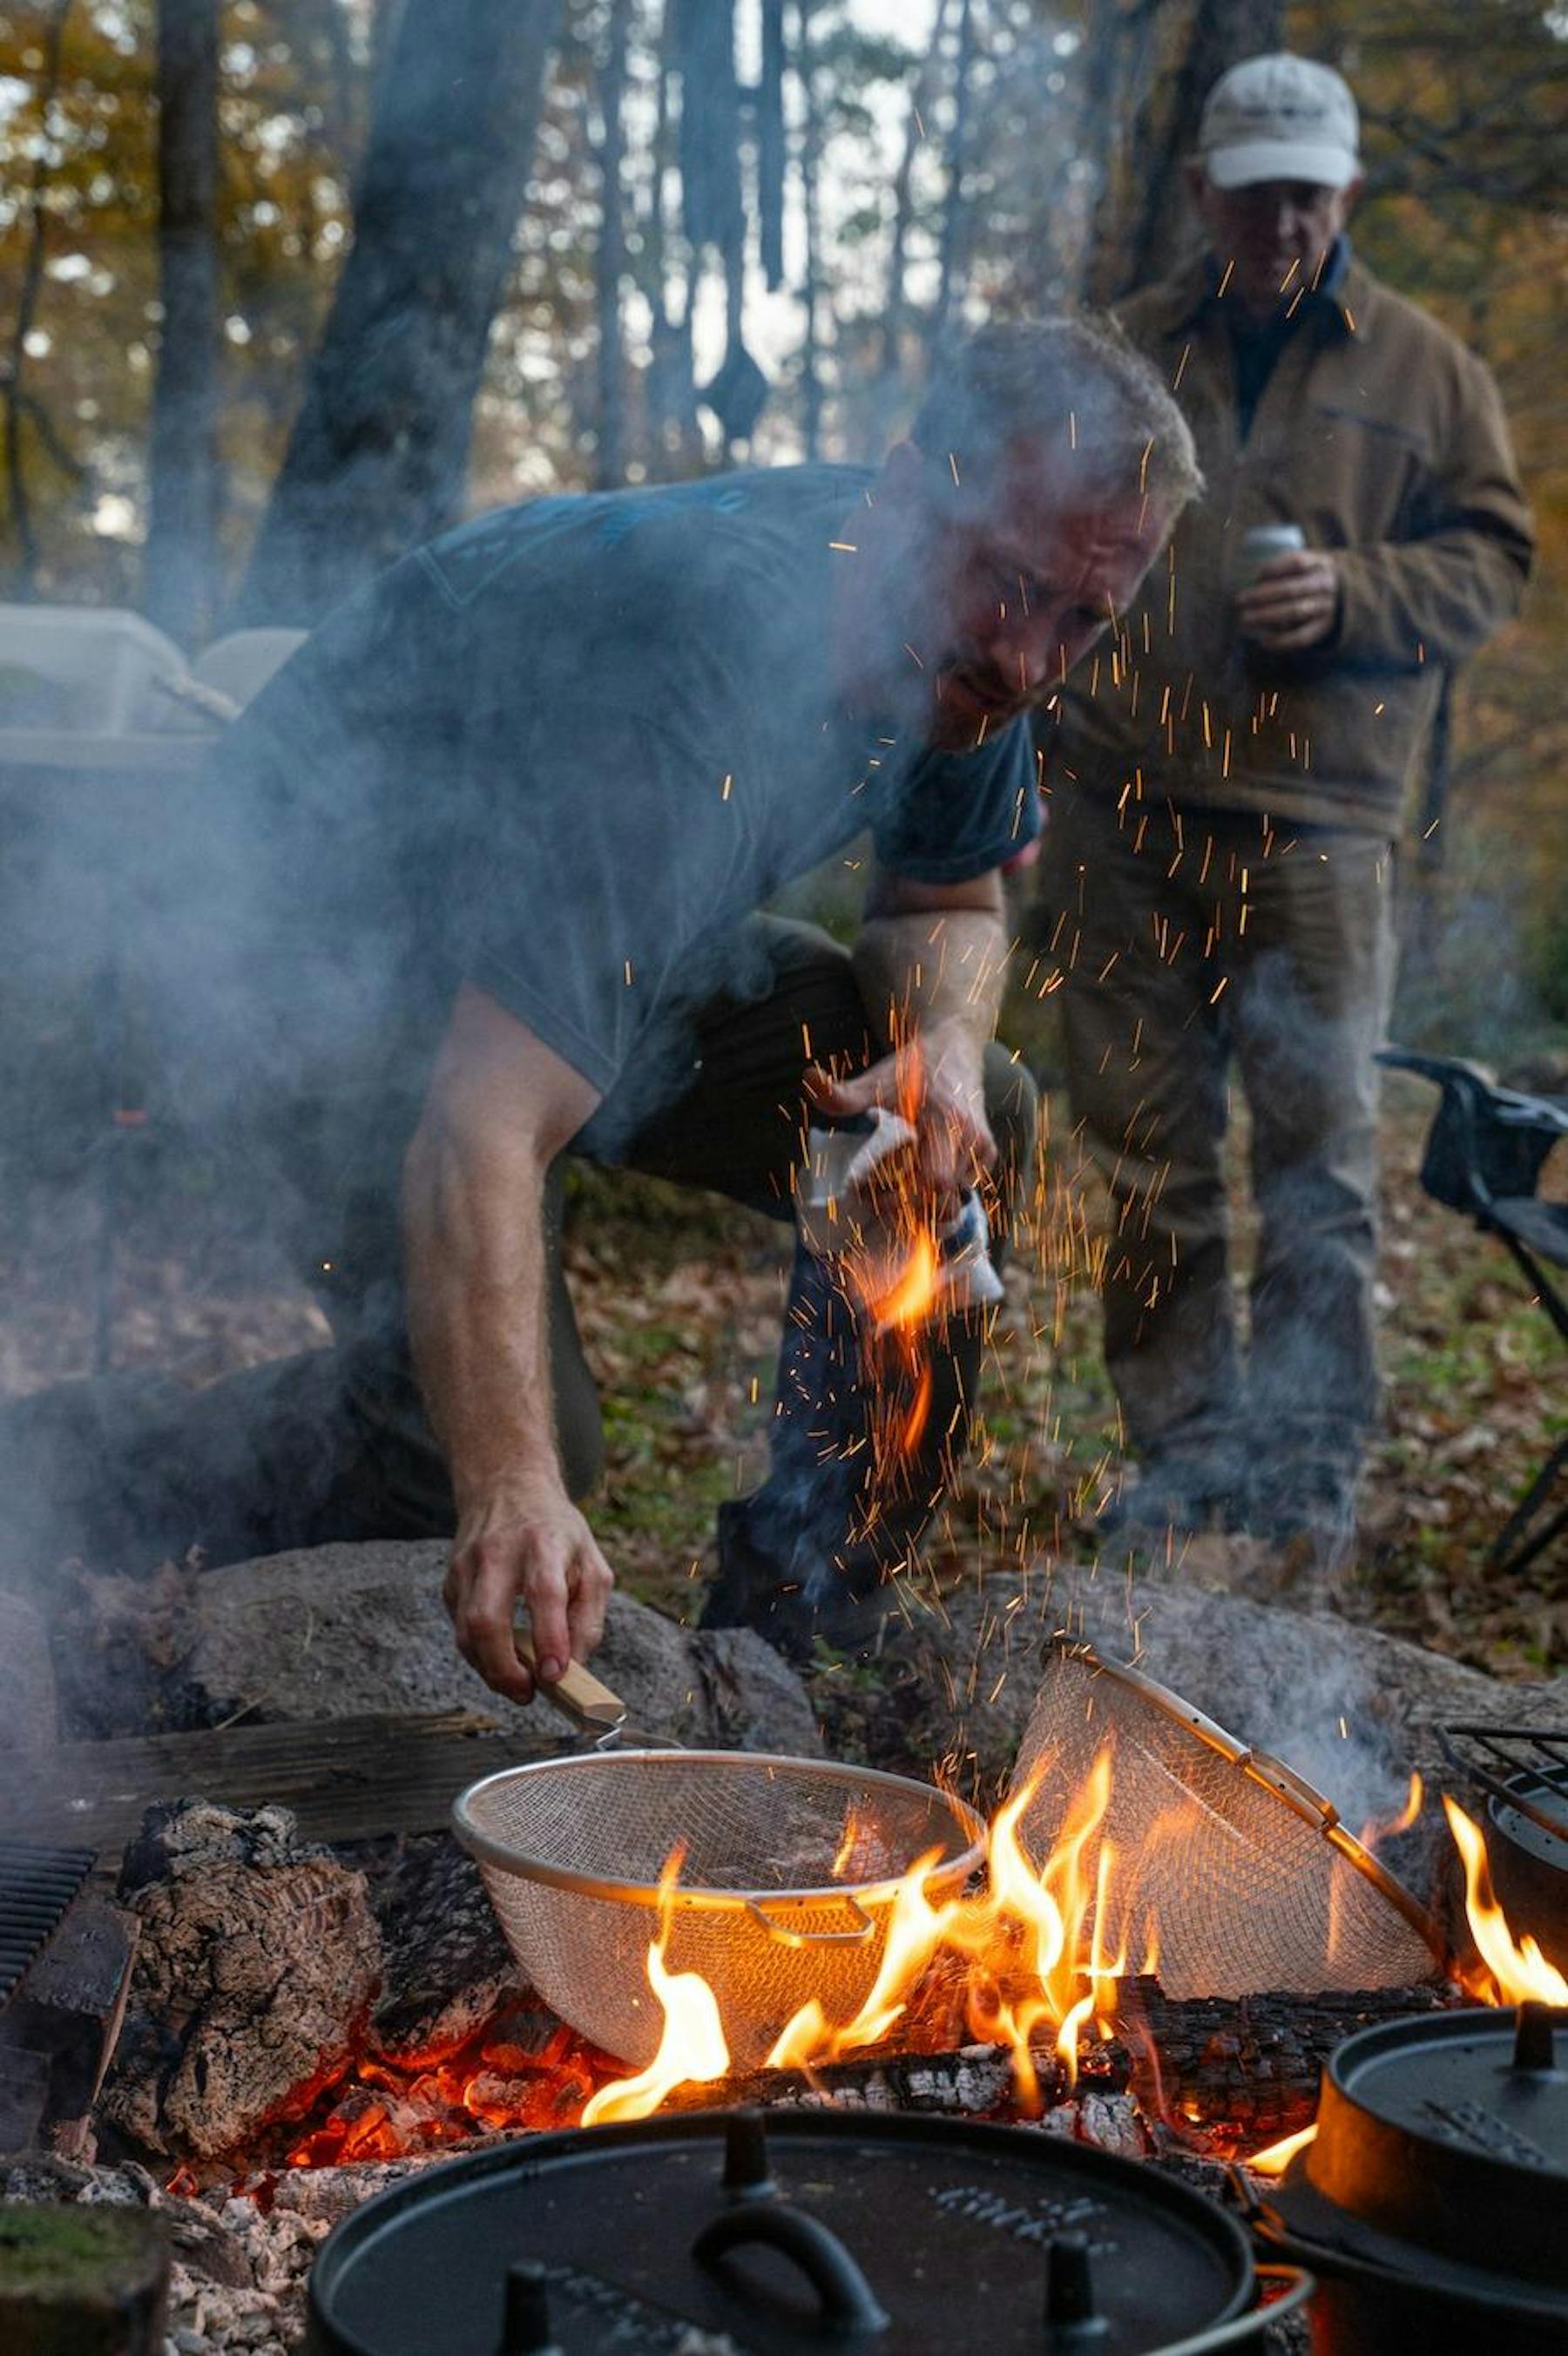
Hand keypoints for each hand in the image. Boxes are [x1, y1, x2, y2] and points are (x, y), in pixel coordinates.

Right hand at [443, 1473, 613, 1701]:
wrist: (505, 1486)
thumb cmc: (557, 1533)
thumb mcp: (592, 1564)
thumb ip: (589, 1618)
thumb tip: (573, 1668)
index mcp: (543, 1543)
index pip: (543, 1593)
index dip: (549, 1638)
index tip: (555, 1674)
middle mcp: (498, 1553)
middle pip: (487, 1619)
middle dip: (504, 1668)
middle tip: (527, 1692)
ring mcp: (467, 1566)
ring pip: (466, 1632)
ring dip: (489, 1670)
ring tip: (517, 1684)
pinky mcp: (450, 1581)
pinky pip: (459, 1630)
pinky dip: (479, 1654)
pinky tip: (500, 1659)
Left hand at [805, 1022, 994, 1216]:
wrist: (953, 1051)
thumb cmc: (911, 1069)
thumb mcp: (876, 1079)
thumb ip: (844, 1092)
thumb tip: (809, 1080)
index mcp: (946, 1121)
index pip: (936, 1182)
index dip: (905, 1197)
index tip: (874, 1191)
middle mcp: (970, 1139)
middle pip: (944, 1201)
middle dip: (911, 1209)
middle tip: (879, 1199)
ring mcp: (982, 1150)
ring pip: (954, 1201)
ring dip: (923, 1206)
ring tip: (895, 1192)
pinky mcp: (986, 1157)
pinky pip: (962, 1192)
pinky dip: (938, 1197)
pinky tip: (917, 1183)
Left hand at [1234, 549, 1339, 650]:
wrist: (1341, 596)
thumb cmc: (1309, 577)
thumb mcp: (1304, 564)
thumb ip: (1282, 568)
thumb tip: (1252, 581)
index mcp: (1321, 564)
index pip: (1297, 562)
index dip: (1274, 568)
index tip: (1255, 576)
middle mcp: (1326, 585)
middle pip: (1290, 589)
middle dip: (1260, 596)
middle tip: (1238, 601)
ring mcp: (1326, 608)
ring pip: (1294, 612)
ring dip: (1265, 616)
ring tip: (1244, 620)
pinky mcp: (1323, 628)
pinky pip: (1301, 637)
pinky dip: (1281, 640)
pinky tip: (1263, 641)